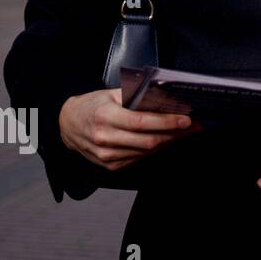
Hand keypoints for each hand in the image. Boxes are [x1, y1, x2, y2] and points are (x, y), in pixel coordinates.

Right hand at [59, 88, 200, 169]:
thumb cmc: (93, 105)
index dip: (166, 122)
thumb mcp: (112, 94)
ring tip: (184, 132)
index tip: (186, 119)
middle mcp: (104, 138)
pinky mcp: (110, 165)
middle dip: (175, 134)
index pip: (142, 122)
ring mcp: (106, 155)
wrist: (67, 125)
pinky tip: (165, 140)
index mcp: (105, 117)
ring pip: (146, 152)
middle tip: (193, 126)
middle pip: (148, 141)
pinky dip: (154, 149)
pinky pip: (139, 158)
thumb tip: (167, 99)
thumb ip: (137, 96)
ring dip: (168, 142)